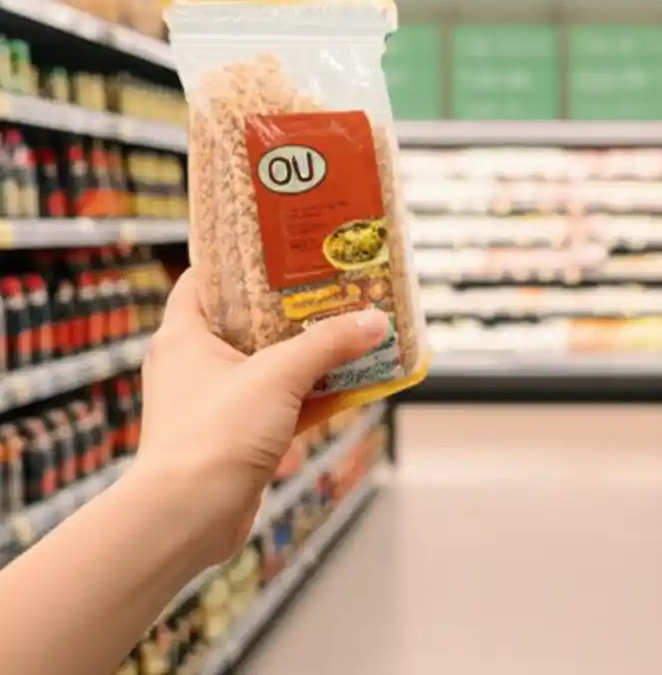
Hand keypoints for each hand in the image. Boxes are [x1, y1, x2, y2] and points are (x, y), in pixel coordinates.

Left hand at [133, 269, 387, 565]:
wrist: (188, 515)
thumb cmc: (214, 435)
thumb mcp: (279, 376)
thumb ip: (328, 344)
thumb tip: (374, 322)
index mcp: (184, 335)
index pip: (204, 279)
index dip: (240, 261)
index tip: (283, 249)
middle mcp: (194, 364)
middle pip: (247, 322)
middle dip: (292, 309)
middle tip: (333, 288)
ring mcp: (215, 403)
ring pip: (269, 366)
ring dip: (309, 355)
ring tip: (352, 332)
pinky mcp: (236, 437)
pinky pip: (281, 404)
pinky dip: (312, 396)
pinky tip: (352, 386)